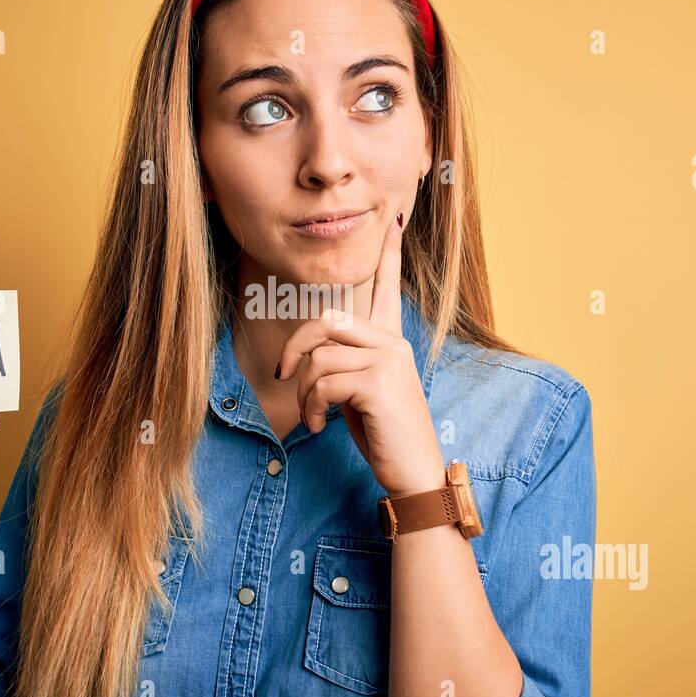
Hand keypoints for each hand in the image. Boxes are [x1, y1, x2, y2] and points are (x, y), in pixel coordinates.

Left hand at [276, 211, 446, 496]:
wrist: (413, 473)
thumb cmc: (384, 436)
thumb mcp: (361, 394)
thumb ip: (346, 365)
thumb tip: (313, 358)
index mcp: (391, 343)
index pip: (387, 289)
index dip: (387, 257)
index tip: (391, 223)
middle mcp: (393, 343)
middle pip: (327, 321)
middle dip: (296, 348)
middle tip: (282, 374)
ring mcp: (388, 359)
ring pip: (319, 357)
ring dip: (304, 393)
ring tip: (314, 417)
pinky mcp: (378, 381)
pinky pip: (323, 382)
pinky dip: (312, 408)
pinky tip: (321, 426)